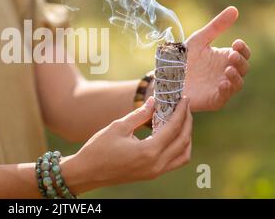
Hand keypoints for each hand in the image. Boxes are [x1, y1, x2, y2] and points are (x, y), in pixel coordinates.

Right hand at [68, 97, 191, 191]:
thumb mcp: (118, 127)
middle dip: (187, 121)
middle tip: (185, 106)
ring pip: (183, 155)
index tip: (184, 99)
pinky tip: (172, 135)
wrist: (87, 172)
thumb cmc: (99, 148)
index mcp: (148, 151)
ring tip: (181, 120)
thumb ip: (139, 115)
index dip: (181, 112)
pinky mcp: (152, 174)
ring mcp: (155, 172)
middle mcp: (156, 164)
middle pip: (183, 141)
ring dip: (186, 137)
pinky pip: (175, 162)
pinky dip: (179, 148)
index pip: (173, 128)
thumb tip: (154, 101)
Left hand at [184, 7, 250, 111]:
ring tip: (227, 69)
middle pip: (243, 68)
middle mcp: (225, 72)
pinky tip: (222, 83)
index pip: (241, 53)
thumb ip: (216, 26)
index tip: (236, 43)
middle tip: (232, 55)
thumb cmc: (182, 58)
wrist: (164, 77)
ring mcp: (220, 87)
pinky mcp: (213, 99)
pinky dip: (226, 90)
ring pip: (237, 84)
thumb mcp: (198, 40)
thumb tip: (234, 9)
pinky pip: (224, 97)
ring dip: (236, 77)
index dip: (243, 49)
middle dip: (240, 62)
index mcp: (224, 58)